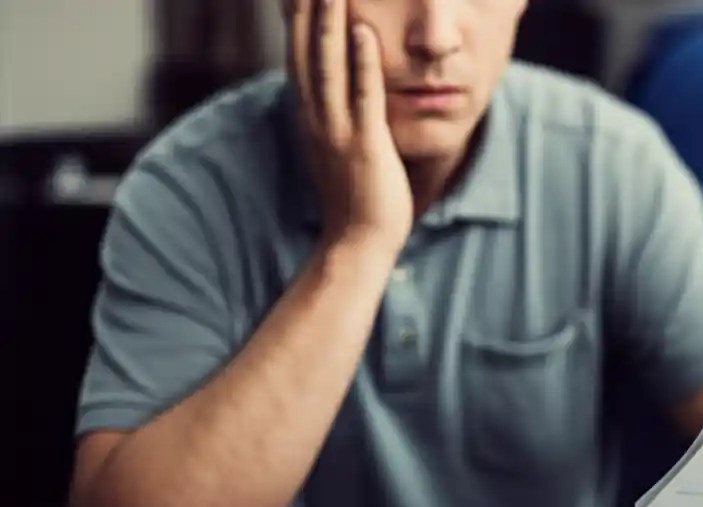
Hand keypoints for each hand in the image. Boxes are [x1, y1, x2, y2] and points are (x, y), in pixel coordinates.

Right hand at [288, 0, 412, 248]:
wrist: (358, 243)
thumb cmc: (355, 194)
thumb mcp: (338, 144)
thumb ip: (335, 112)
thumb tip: (339, 87)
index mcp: (309, 114)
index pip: (297, 53)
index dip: (295, 16)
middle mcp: (315, 117)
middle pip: (304, 50)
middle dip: (305, 8)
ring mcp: (337, 131)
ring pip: (329, 66)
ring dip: (329, 22)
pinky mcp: (364, 146)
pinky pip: (363, 97)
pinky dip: (362, 63)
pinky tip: (364, 31)